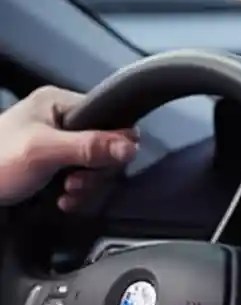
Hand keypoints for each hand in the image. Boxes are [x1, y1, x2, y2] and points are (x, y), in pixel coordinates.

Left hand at [0, 86, 138, 210]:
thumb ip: (89, 146)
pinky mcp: (51, 167)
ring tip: (66, 194)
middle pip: (105, 148)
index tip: (98, 166)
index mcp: (58, 103)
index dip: (113, 146)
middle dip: (94, 173)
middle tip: (75, 183)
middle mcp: (60, 121)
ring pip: (93, 168)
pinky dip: (76, 195)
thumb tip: (132, 146)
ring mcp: (56, 145)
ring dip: (85, 187)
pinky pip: (80, 180)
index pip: (109, 120)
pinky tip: (62, 200)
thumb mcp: (44, 151)